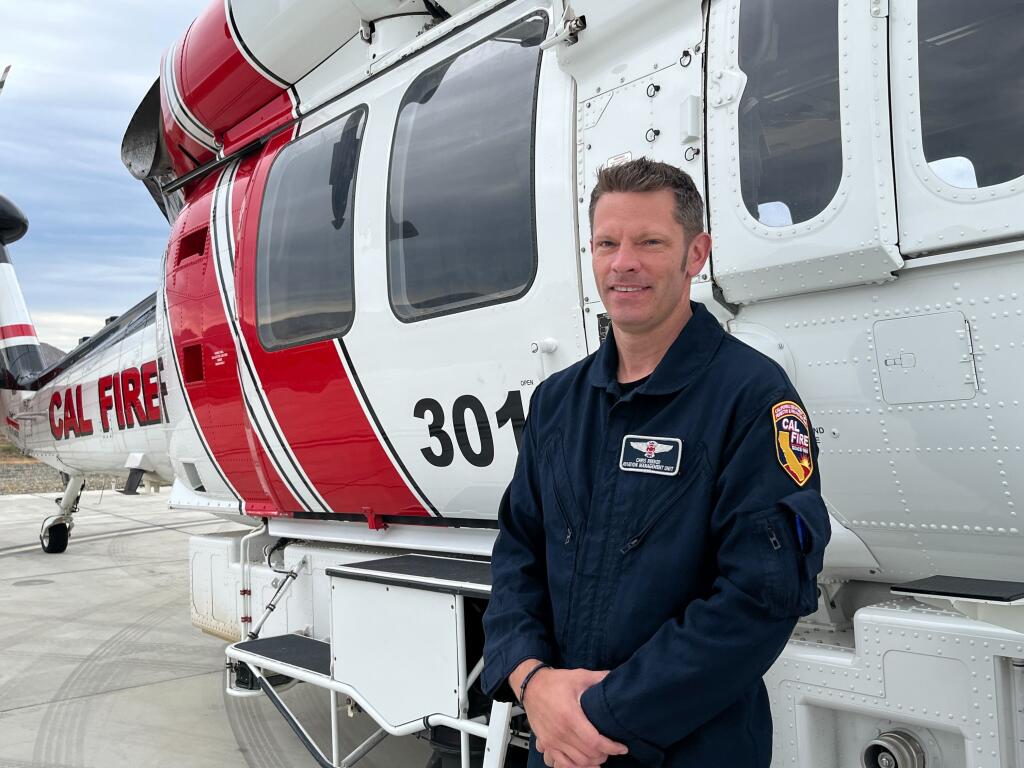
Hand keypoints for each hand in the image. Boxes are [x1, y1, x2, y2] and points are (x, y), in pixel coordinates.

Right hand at [509, 663, 627, 765]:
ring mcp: (552, 740)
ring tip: (600, 755)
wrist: (530, 686)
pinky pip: (561, 763)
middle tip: (612, 749)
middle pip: (588, 755)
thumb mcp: (578, 676)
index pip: (595, 741)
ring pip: (577, 762)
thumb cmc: (554, 682)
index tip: (622, 747)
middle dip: (604, 755)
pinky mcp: (546, 743)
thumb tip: (615, 676)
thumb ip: (599, 678)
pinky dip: (575, 766)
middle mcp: (560, 731)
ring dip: (592, 762)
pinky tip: (583, 762)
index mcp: (570, 716)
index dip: (611, 747)